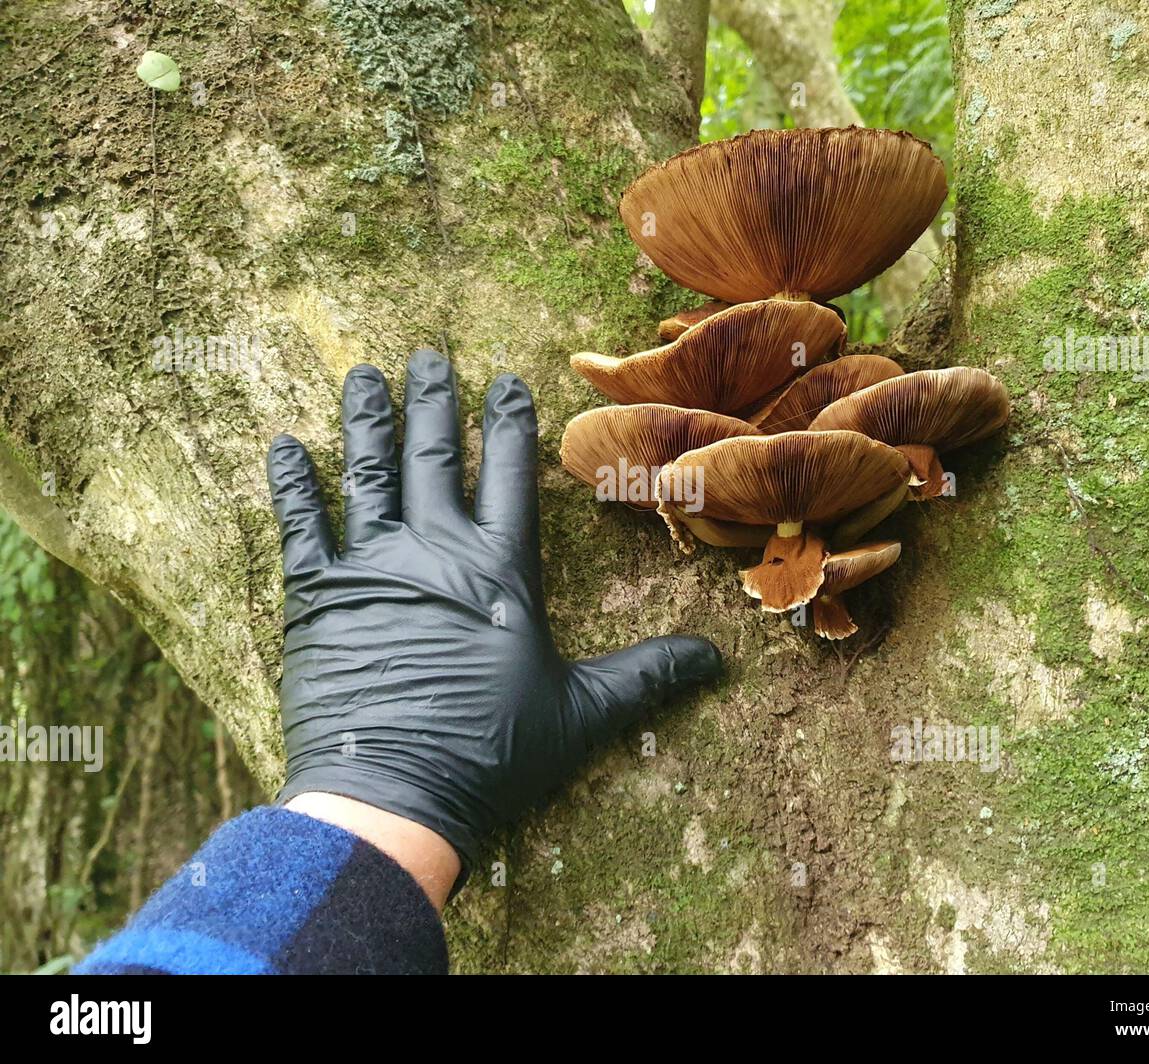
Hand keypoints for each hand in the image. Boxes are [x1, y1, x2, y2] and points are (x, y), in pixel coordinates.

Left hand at [266, 351, 721, 898]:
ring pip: (368, 473)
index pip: (511, 473)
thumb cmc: (495, 756)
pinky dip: (292, 484)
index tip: (504, 377)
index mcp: (501, 571)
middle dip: (433, 399)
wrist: (396, 798)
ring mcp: (372, 568)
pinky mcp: (318, 597)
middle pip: (435, 455)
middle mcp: (436, 551)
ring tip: (362, 374)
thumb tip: (717, 662)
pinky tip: (283, 445)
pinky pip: (302, 525)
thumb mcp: (585, 716)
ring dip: (365, 420)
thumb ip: (647, 675)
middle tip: (427, 354)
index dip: (509, 420)